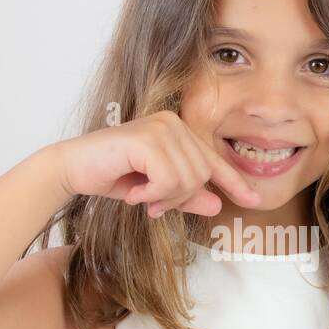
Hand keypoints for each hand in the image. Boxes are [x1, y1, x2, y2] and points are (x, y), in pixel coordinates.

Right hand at [58, 110, 260, 216]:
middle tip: (153, 205)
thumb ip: (186, 196)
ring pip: (188, 179)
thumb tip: (217, 204)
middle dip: (178, 198)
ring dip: (164, 198)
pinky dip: (152, 194)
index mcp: (178, 131)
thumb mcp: (155, 191)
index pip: (212, 160)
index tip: (254, 200)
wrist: (73, 169)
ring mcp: (161, 127)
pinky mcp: (147, 139)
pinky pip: (169, 179)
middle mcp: (173, 123)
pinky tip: (133, 192)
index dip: (234, 182)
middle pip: (201, 175)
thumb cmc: (113, 176)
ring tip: (142, 196)